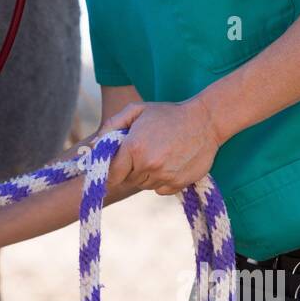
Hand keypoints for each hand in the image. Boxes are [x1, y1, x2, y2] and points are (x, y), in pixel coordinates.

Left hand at [99, 95, 221, 195]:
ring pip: (143, 184)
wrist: (206, 121)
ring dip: (145, 174)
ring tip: (157, 154)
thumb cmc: (168, 114)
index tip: (107, 171)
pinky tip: (169, 163)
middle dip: (128, 169)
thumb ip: (112, 126)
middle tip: (140, 152)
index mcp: (134, 147)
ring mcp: (164, 176)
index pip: (111, 173)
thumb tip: (93, 146)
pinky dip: (160, 181)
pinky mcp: (178, 184)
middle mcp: (148, 165)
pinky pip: (159, 189)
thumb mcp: (137, 110)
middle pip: (127, 179)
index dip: (107, 173)